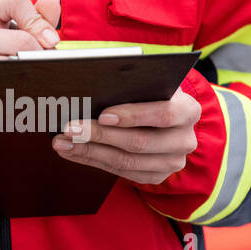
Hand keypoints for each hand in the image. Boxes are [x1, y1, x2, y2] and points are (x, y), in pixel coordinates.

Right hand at [0, 0, 60, 91]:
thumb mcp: (16, 33)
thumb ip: (38, 18)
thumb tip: (52, 0)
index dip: (38, 19)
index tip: (49, 40)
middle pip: (22, 41)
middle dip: (38, 56)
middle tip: (38, 65)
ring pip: (15, 65)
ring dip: (29, 74)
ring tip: (24, 75)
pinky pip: (4, 83)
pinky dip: (16, 86)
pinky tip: (12, 87)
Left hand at [51, 88, 201, 184]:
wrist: (165, 118)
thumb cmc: (149, 92)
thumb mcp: (147, 81)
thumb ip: (127, 79)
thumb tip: (87, 73)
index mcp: (188, 109)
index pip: (164, 114)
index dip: (133, 115)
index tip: (102, 114)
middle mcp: (184, 139)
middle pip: (140, 142)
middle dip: (100, 135)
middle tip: (70, 128)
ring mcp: (172, 161)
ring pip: (127, 161)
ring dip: (89, 151)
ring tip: (62, 141)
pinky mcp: (156, 175)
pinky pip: (121, 172)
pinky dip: (91, 160)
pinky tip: (70, 150)